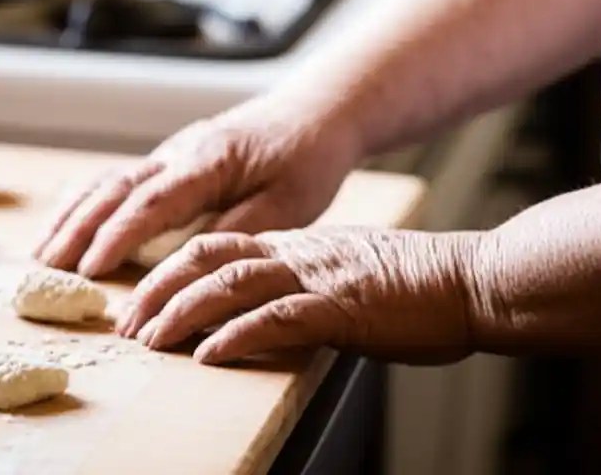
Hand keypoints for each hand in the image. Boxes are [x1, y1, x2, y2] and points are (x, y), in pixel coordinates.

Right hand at [33, 91, 359, 277]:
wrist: (313, 113)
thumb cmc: (306, 160)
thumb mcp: (290, 204)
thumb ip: (242, 231)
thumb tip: (196, 265)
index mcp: (208, 162)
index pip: (152, 201)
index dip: (117, 235)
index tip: (89, 268)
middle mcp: (179, 153)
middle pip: (114, 189)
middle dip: (77, 228)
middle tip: (46, 267)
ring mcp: (168, 153)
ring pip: (107, 182)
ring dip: (72, 216)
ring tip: (41, 252)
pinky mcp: (167, 160)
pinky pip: (116, 180)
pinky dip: (85, 203)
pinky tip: (63, 223)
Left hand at [116, 227, 479, 364]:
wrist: (473, 281)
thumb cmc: (417, 290)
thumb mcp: (347, 278)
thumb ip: (303, 287)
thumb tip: (266, 313)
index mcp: (296, 247)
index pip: (214, 248)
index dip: (168, 272)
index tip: (139, 302)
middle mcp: (297, 254)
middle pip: (205, 259)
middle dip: (157, 290)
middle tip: (127, 324)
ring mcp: (318, 277)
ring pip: (229, 284)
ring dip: (181, 312)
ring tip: (151, 340)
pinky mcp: (343, 307)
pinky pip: (278, 319)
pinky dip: (236, 335)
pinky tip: (209, 355)